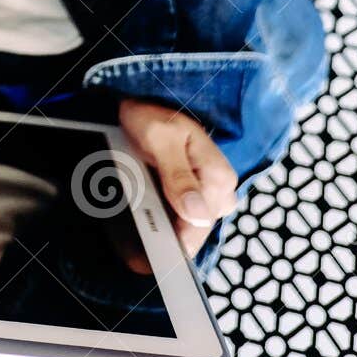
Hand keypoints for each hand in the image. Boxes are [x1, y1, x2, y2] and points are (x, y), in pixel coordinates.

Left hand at [116, 99, 237, 267]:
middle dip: (168, 233)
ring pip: (188, 228)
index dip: (177, 239)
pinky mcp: (192, 194)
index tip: (152, 254)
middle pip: (196, 231)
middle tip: (137, 237)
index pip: (202, 224)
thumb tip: (197, 213)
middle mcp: (218, 187)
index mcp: (217, 175)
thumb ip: (179, 176)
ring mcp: (206, 192)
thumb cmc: (151, 114)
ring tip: (137, 226)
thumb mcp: (160, 139)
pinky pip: (182, 220)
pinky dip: (164, 223)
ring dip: (164, 229)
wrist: (141, 102)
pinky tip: (145, 225)